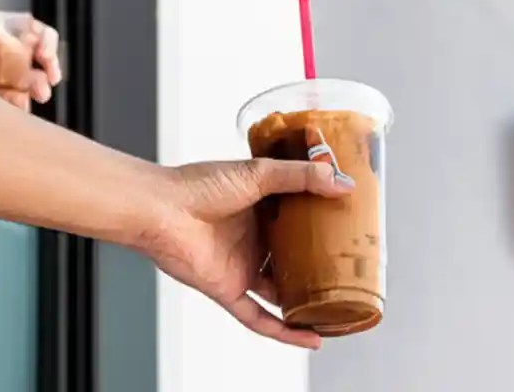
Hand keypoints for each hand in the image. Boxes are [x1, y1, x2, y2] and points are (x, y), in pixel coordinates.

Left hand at [142, 158, 354, 348]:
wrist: (161, 209)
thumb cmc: (198, 185)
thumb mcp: (259, 174)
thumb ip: (301, 178)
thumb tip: (342, 184)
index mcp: (261, 209)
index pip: (299, 219)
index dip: (322, 223)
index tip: (351, 225)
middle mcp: (253, 240)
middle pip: (292, 257)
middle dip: (319, 265)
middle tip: (352, 268)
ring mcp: (242, 267)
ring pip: (280, 291)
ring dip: (306, 302)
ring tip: (337, 308)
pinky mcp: (229, 290)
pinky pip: (260, 317)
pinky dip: (285, 331)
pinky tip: (310, 338)